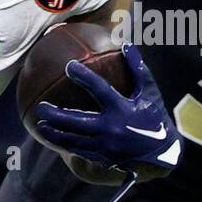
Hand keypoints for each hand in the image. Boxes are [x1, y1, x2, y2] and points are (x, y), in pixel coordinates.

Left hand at [34, 43, 181, 173]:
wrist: (161, 153)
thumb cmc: (153, 116)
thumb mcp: (149, 92)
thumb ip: (138, 69)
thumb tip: (126, 44)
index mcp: (122, 109)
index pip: (100, 89)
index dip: (84, 77)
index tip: (69, 66)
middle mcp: (112, 128)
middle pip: (76, 121)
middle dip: (56, 115)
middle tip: (41, 108)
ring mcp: (106, 146)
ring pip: (74, 140)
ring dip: (55, 133)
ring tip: (40, 125)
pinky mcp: (103, 157)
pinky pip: (79, 151)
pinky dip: (65, 145)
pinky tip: (54, 138)